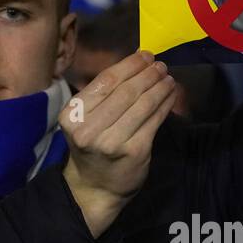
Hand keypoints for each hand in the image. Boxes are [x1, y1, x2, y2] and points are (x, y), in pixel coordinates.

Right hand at [59, 51, 178, 237]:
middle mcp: (88, 129)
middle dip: (147, 74)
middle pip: (126, 91)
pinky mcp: (134, 152)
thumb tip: (138, 62)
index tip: (145, 56)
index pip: (105, 81)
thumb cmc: (91, 146)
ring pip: (142, 104)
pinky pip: (154, 121)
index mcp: (72, 115)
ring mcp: (112, 142)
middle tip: (161, 65)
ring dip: (159, 87)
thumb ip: (103, 95)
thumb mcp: (84, 119)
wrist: (95, 187)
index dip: (129, 65)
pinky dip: (165, 104)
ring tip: (168, 78)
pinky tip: (170, 96)